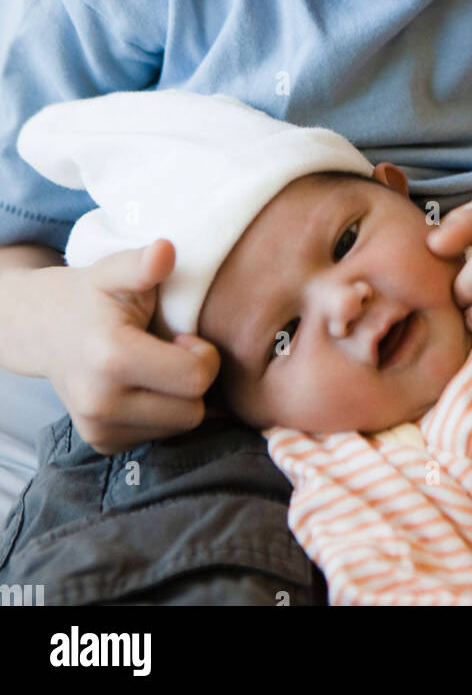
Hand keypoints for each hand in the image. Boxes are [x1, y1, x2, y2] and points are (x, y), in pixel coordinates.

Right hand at [37, 239, 220, 453]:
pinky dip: (160, 413)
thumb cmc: (91, 297)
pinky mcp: (103, 443)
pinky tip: (143, 385)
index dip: (204, 356)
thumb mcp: (114, 270)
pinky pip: (158, 437)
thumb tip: (165, 250)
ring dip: (179, 399)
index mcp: (112, 358)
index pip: (195, 378)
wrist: (45, 330)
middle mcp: (102, 404)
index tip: (185, 337)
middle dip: (194, 380)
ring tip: (155, 366)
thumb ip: (142, 264)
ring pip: (179, 428)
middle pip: (192, 411)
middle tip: (173, 351)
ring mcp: (99, 430)